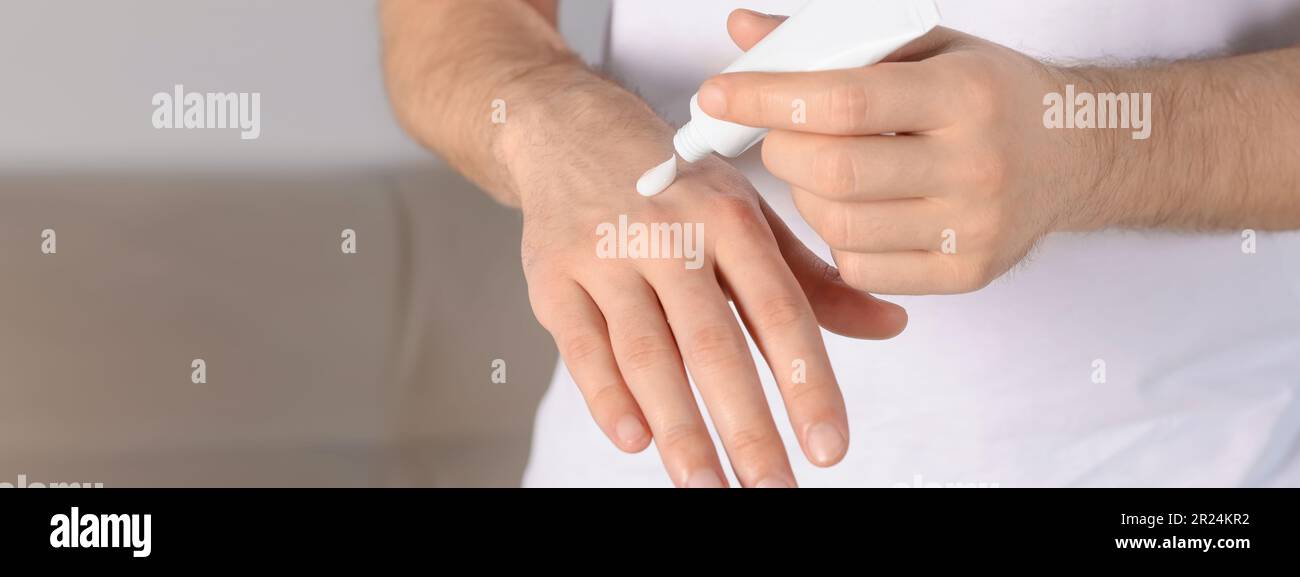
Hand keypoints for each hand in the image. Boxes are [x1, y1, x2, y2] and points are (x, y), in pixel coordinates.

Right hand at [503, 89, 905, 486]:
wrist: (569, 129)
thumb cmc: (673, 183)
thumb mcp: (747, 214)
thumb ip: (813, 280)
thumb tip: (891, 325)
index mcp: (730, 218)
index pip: (779, 311)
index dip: (807, 383)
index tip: (829, 448)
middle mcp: (669, 233)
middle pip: (712, 343)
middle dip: (745, 425)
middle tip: (773, 488)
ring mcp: (605, 254)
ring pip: (646, 352)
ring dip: (678, 427)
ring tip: (708, 486)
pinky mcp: (552, 276)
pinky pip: (580, 345)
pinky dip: (606, 395)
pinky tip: (635, 441)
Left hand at [698, 10, 1116, 294]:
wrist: (1075, 152)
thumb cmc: (989, 93)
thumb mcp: (924, 47)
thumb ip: (834, 40)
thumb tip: (743, 31)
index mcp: (964, 93)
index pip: (843, 99)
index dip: (768, 97)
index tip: (717, 94)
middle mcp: (975, 163)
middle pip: (833, 172)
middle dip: (780, 150)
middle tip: (776, 134)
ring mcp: (972, 227)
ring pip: (839, 225)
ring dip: (804, 196)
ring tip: (820, 169)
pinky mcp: (966, 274)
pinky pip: (862, 267)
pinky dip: (837, 238)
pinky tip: (855, 207)